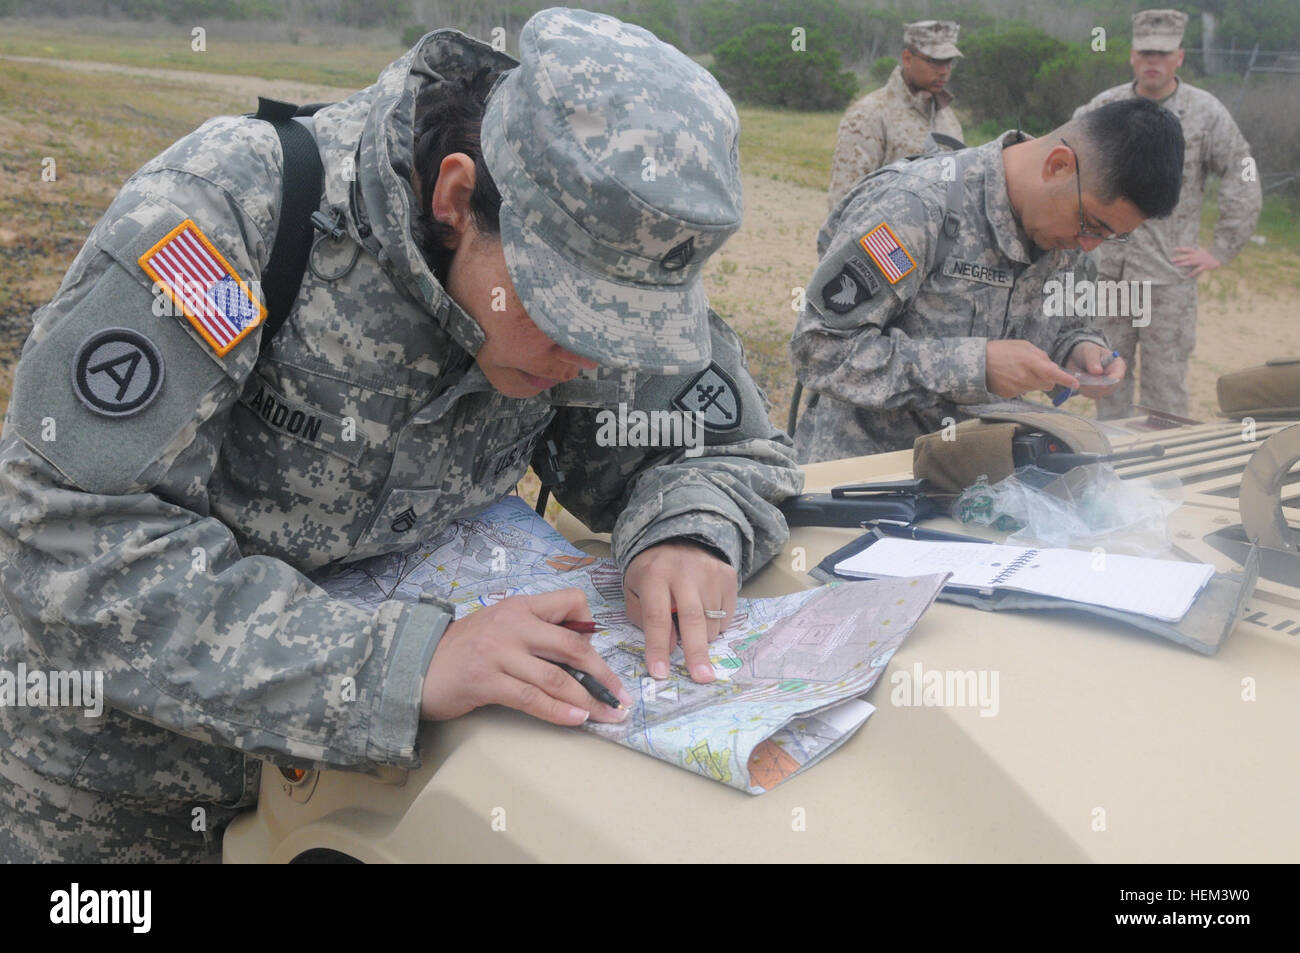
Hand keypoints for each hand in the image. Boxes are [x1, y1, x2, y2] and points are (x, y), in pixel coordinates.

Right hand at [420, 588, 631, 725]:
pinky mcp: (487, 680)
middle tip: (621, 695)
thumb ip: (535, 632)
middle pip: (572, 646)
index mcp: (520, 606)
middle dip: (602, 674)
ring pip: (555, 676)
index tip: (598, 652)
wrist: (416, 665)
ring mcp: (499, 652)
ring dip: (587, 699)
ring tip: (606, 714)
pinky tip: (576, 720)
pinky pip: (531, 698)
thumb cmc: (464, 650)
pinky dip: (558, 711)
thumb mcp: (501, 627)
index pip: (570, 601)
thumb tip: (579, 654)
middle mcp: (513, 624)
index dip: (591, 626)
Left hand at [624, 541, 738, 683]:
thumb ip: (645, 620)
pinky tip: (703, 612)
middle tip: (702, 678)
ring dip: (702, 638)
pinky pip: (726, 614)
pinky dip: (716, 625)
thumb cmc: (652, 571)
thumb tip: (668, 648)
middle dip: (696, 652)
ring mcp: (710, 573)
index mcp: (654, 576)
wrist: (680, 536)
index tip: (660, 673)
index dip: (658, 648)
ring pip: (711, 621)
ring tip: (690, 627)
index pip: (657, 617)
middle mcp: (684, 573)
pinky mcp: (728, 575)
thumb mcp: (635, 590)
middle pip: (692, 619)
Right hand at [985, 339, 1077, 398]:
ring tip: (1018, 371)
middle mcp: (1024, 377)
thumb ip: (1041, 356)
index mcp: (1029, 362)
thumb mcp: (1023, 346)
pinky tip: (1011, 377)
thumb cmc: (1002, 351)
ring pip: (1035, 388)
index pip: (1052, 374)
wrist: (978, 363)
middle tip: (1038, 371)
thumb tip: (1053, 368)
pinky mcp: (1010, 395)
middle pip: (1047, 385)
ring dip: (1033, 381)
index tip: (1075, 383)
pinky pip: (1023, 392)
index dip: (1066, 379)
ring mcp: (1017, 387)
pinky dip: (1021, 385)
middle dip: (1047, 379)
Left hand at [1064, 341, 1125, 397]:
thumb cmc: (1088, 352)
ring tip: (1079, 374)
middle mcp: (1115, 380)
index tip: (1096, 381)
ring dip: (1085, 385)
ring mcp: (1107, 388)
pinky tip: (1080, 379)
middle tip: (1079, 376)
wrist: (1080, 358)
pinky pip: (1088, 394)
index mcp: (1118, 366)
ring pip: (1096, 393)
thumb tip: (1097, 372)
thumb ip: (1093, 360)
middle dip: (1091, 384)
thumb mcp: (1089, 351)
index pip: (1117, 377)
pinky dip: (1081, 388)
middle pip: (1106, 388)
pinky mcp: (1097, 393)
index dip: (1108, 381)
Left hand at [1172, 246, 1220, 278]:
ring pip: (1190, 262)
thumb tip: (1189, 254)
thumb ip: (1196, 252)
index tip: (1174, 249)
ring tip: (1176, 265)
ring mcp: (1201, 261)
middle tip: (1171, 259)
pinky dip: (1193, 273)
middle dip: (1179, 258)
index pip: (1188, 249)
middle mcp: (1198, 255)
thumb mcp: (1203, 251)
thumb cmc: (1210, 255)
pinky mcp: (1205, 266)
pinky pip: (1198, 270)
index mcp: (1197, 251)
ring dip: (1183, 264)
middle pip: (1187, 256)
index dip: (1181, 249)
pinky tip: (1188, 276)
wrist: (1220, 256)